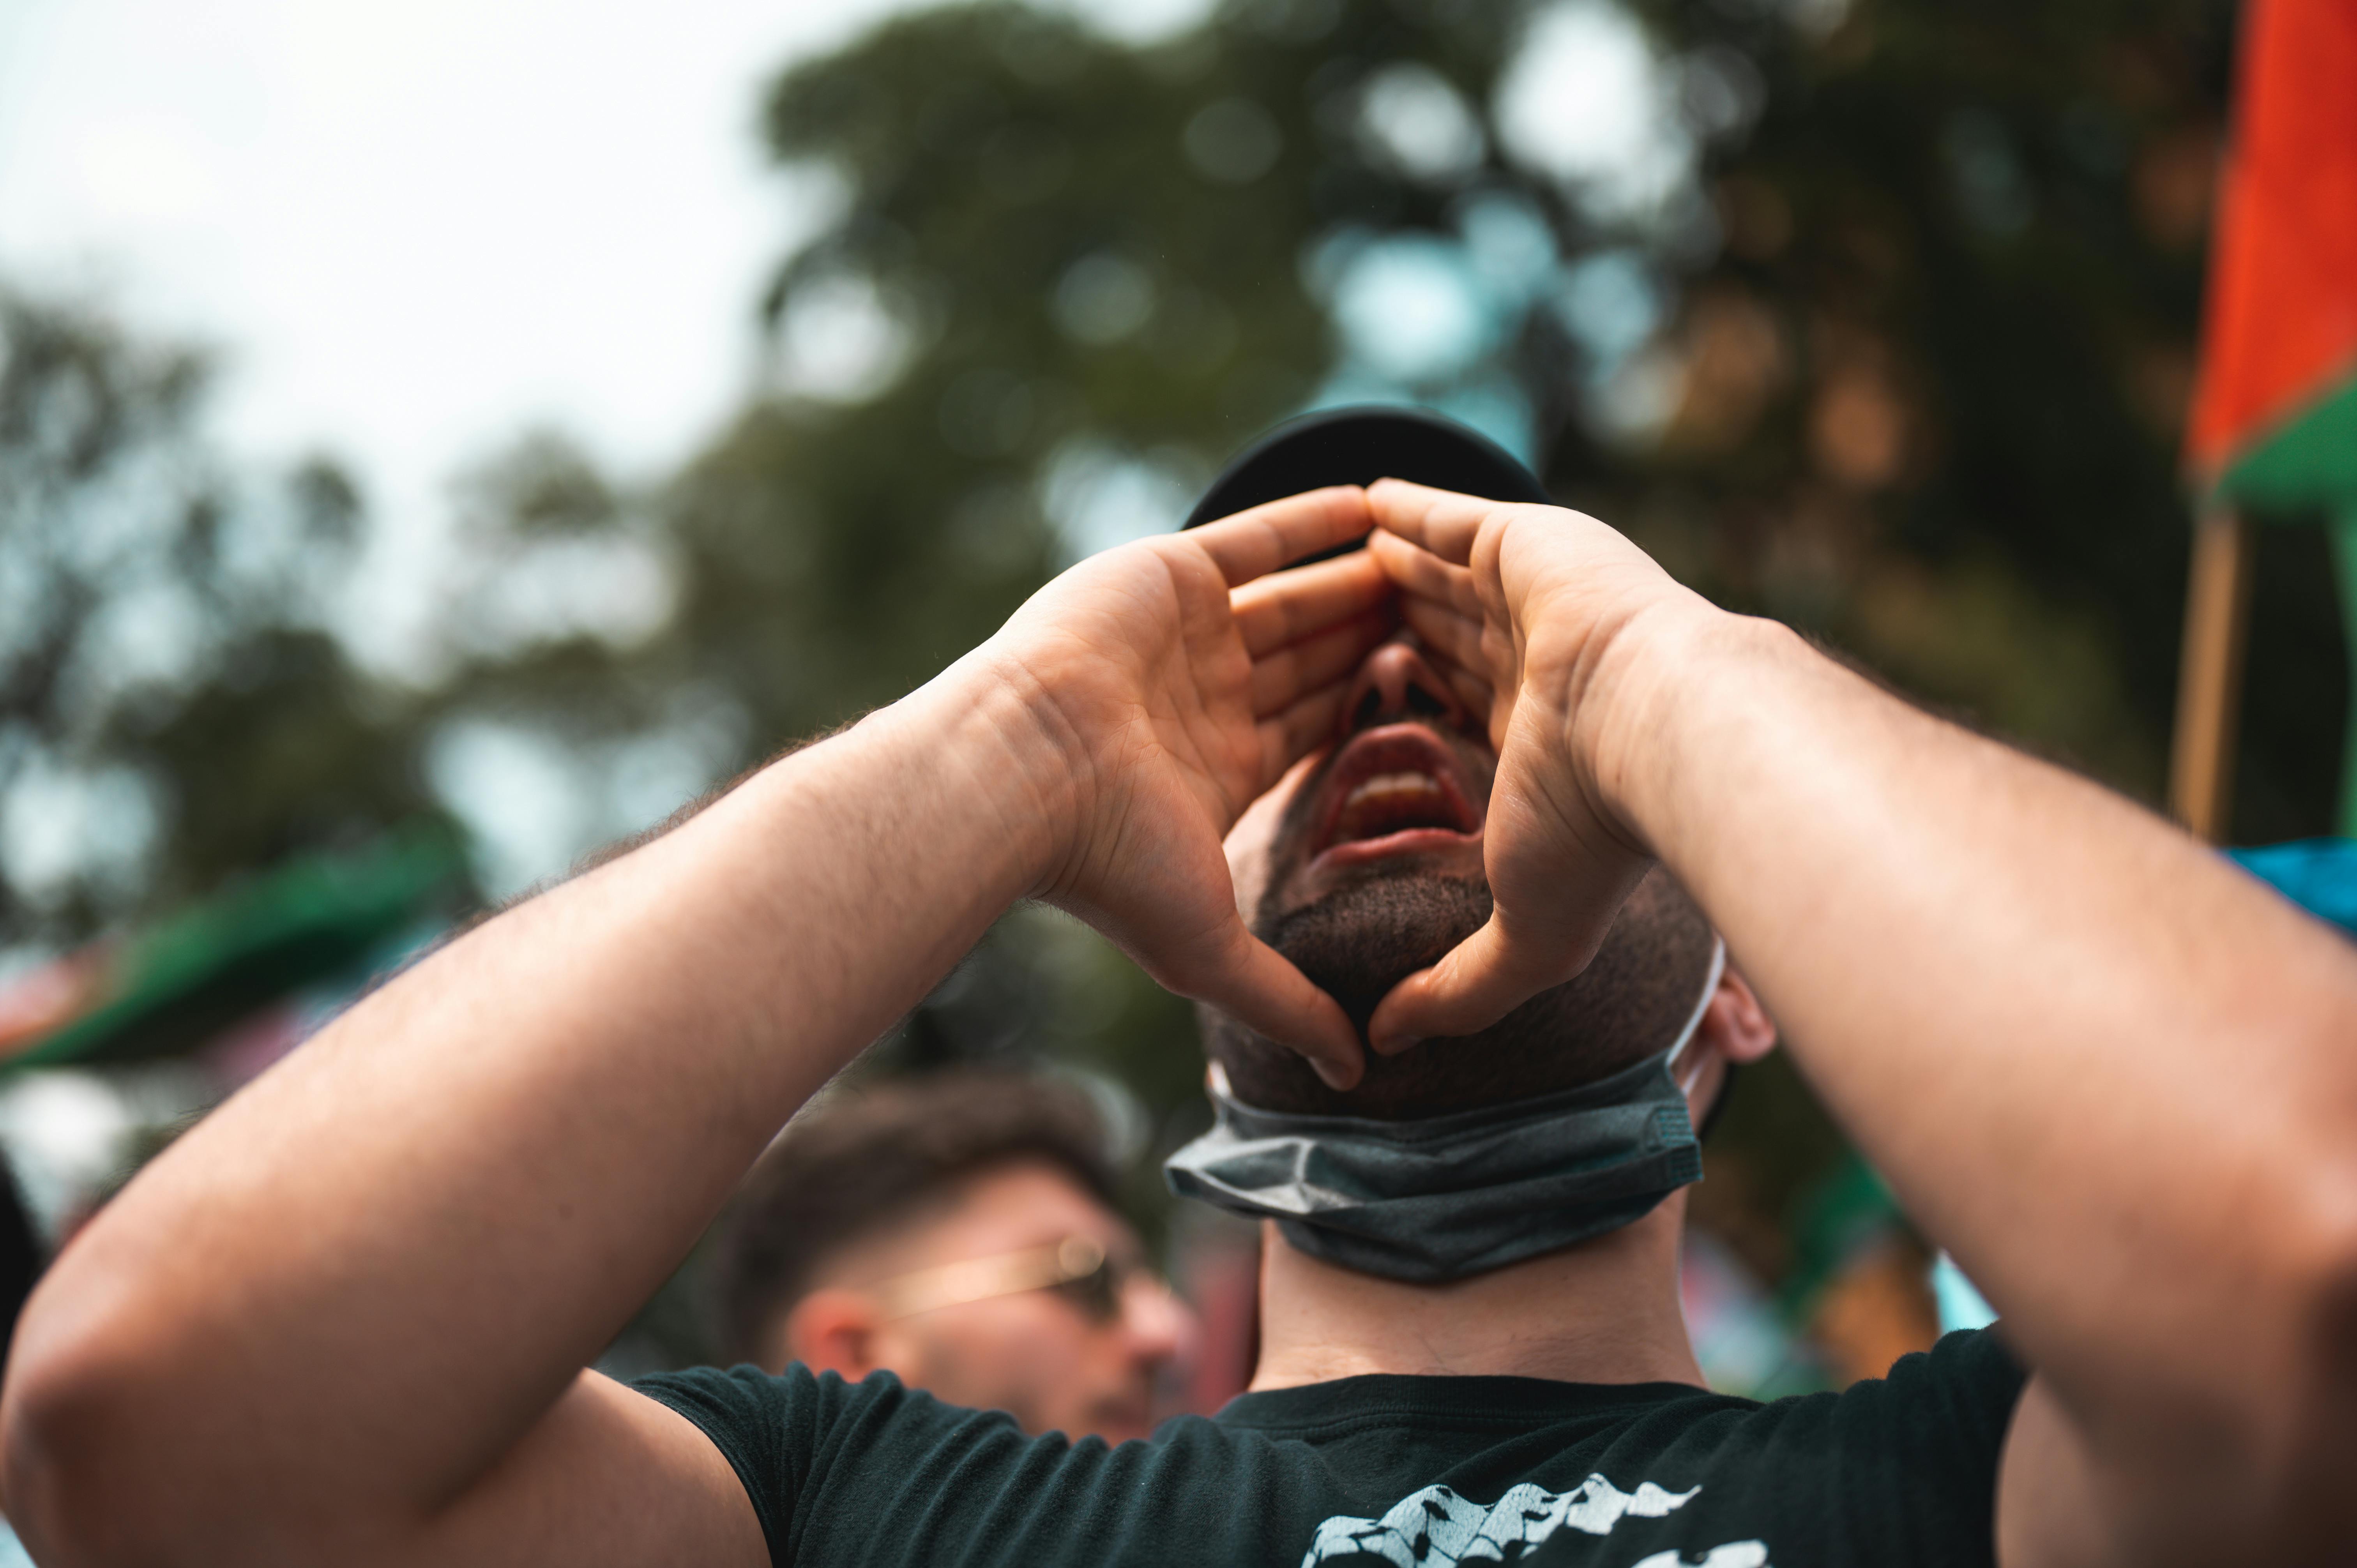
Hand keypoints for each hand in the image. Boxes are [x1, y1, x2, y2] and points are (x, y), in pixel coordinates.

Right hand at [991, 487, 1393, 1085]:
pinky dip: (1313, 519)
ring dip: (1360, 575)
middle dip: (1380, 635)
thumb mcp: (1211, 950)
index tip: (1448, 695)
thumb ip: (1288, 1001)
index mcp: (1218, 767)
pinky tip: (1374, 501)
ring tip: (1435, 552)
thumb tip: (1358, 1076)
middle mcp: (1203, 697)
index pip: (1317, 729)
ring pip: (1294, 595)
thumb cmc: (1105, 865)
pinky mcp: (1166, 576)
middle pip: (1315, 657)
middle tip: (1458, 613)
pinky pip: (1256, 539)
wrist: (1020, 775)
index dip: (1377, 711)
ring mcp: (1184, 634)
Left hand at [1360, 479, 1715, 1052]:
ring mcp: (1537, 594)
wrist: (1668, 733)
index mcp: (1540, 738)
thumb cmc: (1600, 837)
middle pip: (1437, 638)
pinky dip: (1401, 507)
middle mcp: (1540, 660)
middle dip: (1381, 633)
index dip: (1399, 712)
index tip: (1347, 720)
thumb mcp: (1523, 938)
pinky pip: (1445, 516)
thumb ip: (1454, 989)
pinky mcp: (1528, 540)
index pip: (1454, 715)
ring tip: (1319, 560)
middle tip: (1305, 635)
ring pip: (1437, 576)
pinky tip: (1357, 501)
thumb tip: (1385, 1048)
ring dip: (1384, 567)